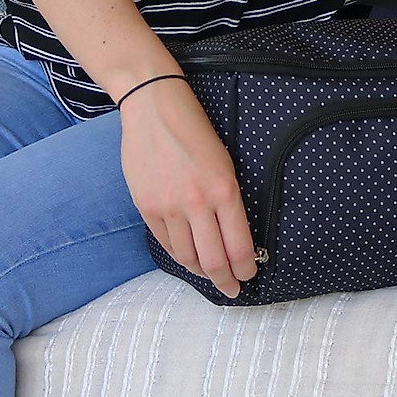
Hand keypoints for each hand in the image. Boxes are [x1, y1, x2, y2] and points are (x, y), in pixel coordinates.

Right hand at [118, 80, 257, 298]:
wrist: (154, 108)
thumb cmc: (195, 129)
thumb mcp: (225, 161)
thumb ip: (229, 199)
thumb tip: (236, 236)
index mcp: (224, 189)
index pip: (239, 246)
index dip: (246, 268)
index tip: (250, 275)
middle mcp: (197, 203)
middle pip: (214, 261)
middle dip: (226, 281)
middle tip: (233, 288)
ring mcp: (168, 208)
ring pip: (187, 257)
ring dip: (202, 272)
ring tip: (211, 274)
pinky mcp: (146, 208)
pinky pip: (165, 244)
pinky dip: (179, 256)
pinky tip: (188, 256)